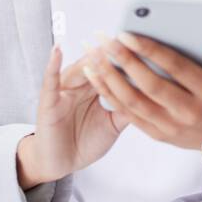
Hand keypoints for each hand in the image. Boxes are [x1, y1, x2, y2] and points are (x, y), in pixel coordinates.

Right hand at [18, 44, 129, 188]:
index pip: (112, 69)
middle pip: (96, 64)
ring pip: (78, 69)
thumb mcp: (113, 124)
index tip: (141, 44)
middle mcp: (80, 85)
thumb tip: (153, 91)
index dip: (125, 58)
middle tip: (123, 38)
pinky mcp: (48, 101)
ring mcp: (64, 91)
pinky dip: (52, 64)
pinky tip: (57, 50)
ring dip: (88, 57)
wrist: (61, 163)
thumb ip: (128, 107)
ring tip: (99, 45)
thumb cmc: (85, 141)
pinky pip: (50, 80)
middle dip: (109, 52)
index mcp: (96, 89)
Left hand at [81, 30, 201, 173]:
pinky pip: (129, 115)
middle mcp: (189, 111)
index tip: (127, 33)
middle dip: (123, 60)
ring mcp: (172, 127)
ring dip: (109, 78)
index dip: (149, 49)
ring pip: (133, 102)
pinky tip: (95, 76)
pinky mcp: (159, 135)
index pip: (175, 67)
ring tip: (93, 55)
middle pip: (149, 84)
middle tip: (104, 39)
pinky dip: (109, 95)